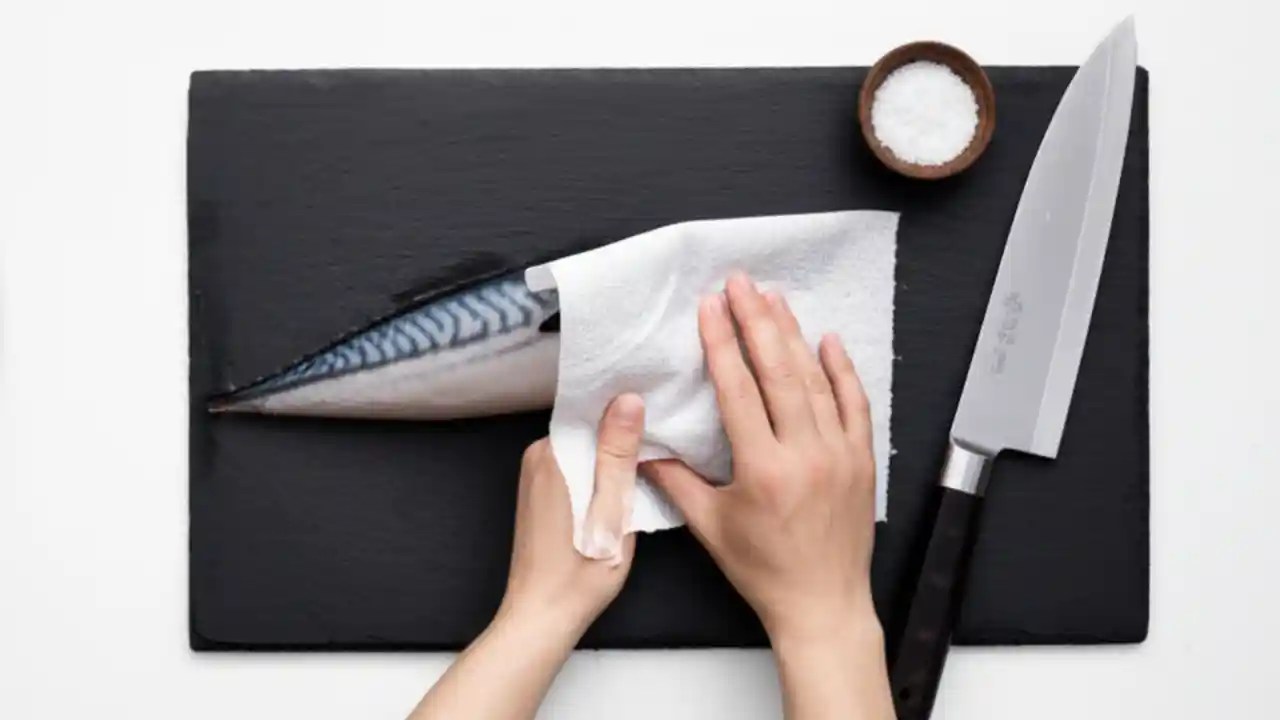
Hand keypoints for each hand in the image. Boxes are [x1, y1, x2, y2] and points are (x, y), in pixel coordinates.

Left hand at [500, 394, 644, 636]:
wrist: (542, 616)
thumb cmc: (580, 571)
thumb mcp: (611, 510)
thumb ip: (617, 453)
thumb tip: (628, 398)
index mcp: (552, 453)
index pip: (593, 408)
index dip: (627, 404)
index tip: (660, 399)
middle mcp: (538, 456)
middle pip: (590, 427)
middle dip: (623, 430)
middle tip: (664, 431)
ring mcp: (537, 475)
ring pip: (586, 448)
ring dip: (614, 453)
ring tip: (651, 454)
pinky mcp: (542, 493)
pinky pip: (578, 466)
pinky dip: (601, 471)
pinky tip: (623, 483)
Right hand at [646, 273, 878, 642]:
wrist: (822, 603)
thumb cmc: (765, 570)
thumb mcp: (711, 527)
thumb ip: (676, 482)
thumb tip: (644, 449)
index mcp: (764, 469)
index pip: (739, 390)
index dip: (722, 343)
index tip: (711, 308)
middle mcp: (805, 454)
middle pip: (779, 372)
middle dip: (757, 321)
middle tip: (741, 285)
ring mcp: (840, 454)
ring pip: (816, 380)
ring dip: (793, 335)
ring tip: (774, 300)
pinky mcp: (862, 460)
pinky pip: (855, 403)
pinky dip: (841, 369)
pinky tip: (828, 340)